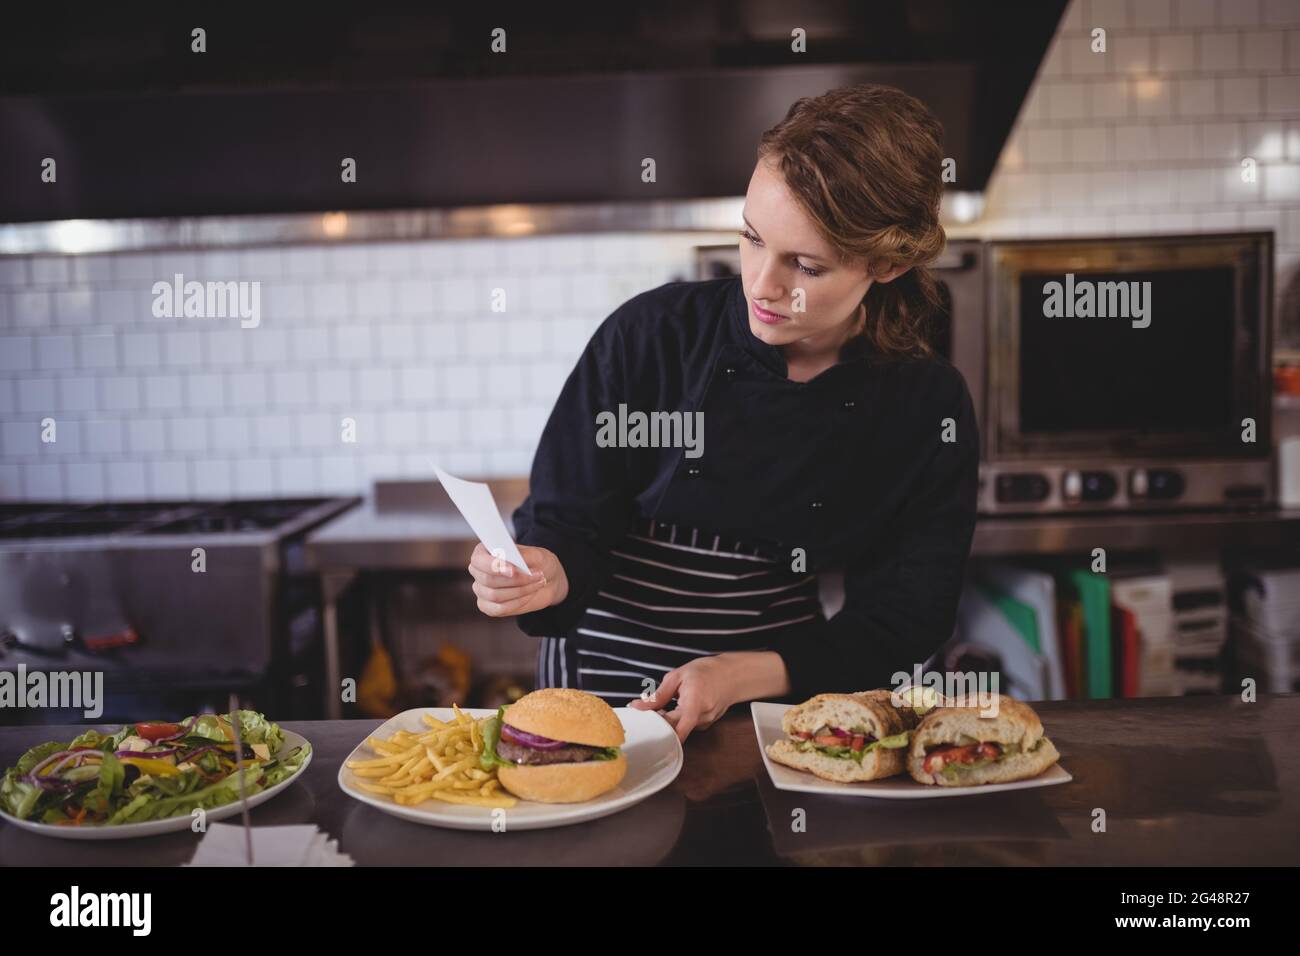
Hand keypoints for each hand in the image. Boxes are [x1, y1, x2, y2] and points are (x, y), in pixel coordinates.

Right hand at [468, 543, 568, 617]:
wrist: (547, 580)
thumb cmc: (538, 563)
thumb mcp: (536, 555)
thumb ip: (522, 556)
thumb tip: (508, 562)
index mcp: (484, 552)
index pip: (478, 560)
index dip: (493, 566)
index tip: (512, 571)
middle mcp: (479, 571)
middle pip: (488, 580)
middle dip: (516, 580)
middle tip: (538, 575)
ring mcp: (481, 590)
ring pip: (495, 595)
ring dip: (521, 590)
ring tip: (538, 582)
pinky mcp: (488, 606)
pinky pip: (499, 609)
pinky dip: (518, 602)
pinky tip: (530, 594)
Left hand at [629, 651, 790, 742]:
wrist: (733, 675)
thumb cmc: (707, 671)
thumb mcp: (679, 676)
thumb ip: (658, 695)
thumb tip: (638, 706)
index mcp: (694, 704)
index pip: (678, 731)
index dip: (660, 734)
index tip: (647, 727)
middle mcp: (701, 718)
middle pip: (674, 729)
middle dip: (660, 722)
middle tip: (651, 710)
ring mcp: (705, 723)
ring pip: (680, 728)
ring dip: (669, 720)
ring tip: (667, 704)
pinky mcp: (706, 724)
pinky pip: (687, 726)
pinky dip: (679, 719)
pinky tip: (679, 706)